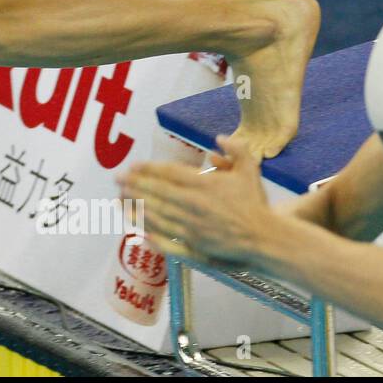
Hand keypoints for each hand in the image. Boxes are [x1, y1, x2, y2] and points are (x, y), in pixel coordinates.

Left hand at [117, 134, 274, 265]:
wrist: (266, 239)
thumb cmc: (256, 204)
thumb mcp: (251, 169)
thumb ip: (236, 149)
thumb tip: (218, 137)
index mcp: (204, 185)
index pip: (168, 173)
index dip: (147, 169)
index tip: (132, 166)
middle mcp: (194, 204)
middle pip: (157, 192)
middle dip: (134, 185)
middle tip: (117, 180)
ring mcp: (191, 226)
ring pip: (156, 214)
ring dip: (135, 206)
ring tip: (119, 199)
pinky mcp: (193, 245)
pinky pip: (165, 236)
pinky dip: (148, 230)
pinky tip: (136, 226)